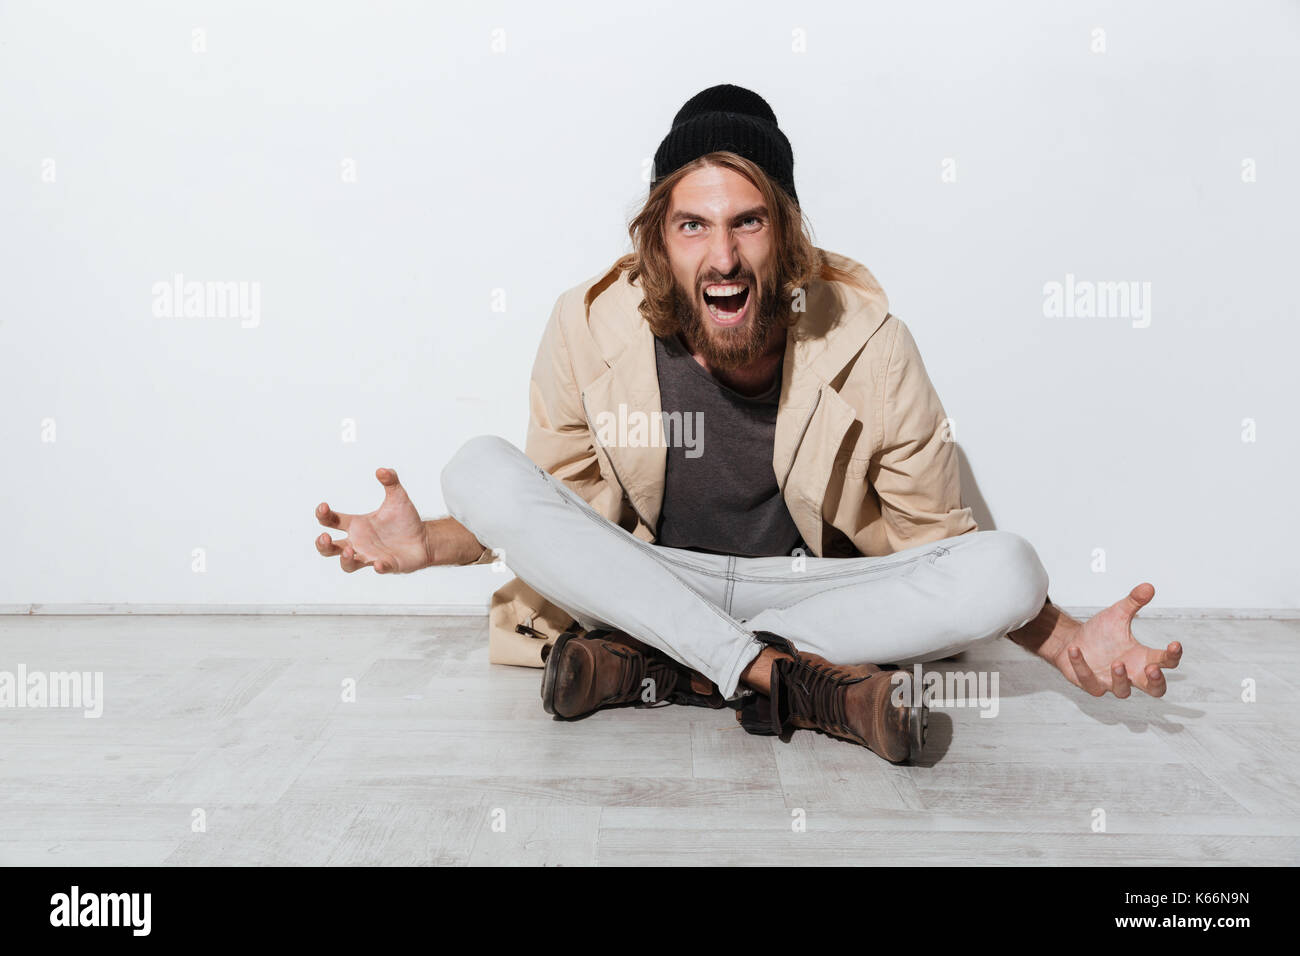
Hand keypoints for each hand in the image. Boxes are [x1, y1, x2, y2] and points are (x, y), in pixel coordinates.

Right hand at [314, 468, 431, 573]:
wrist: (425, 539)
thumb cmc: (406, 521)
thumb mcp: (398, 498)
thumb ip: (391, 482)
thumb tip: (382, 470)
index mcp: (357, 525)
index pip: (332, 522)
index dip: (323, 515)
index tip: (324, 506)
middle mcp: (359, 543)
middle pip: (330, 549)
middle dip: (322, 544)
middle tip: (324, 537)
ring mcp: (370, 556)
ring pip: (348, 564)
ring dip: (345, 559)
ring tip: (348, 550)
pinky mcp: (387, 565)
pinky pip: (379, 569)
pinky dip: (378, 567)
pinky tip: (380, 563)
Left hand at [1046, 583, 1182, 697]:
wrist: (1071, 640)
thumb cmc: (1100, 633)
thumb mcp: (1117, 615)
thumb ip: (1133, 602)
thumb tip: (1148, 586)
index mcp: (1142, 658)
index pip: (1166, 662)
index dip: (1173, 656)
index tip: (1174, 644)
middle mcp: (1131, 673)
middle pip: (1155, 689)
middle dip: (1156, 682)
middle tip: (1152, 669)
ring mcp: (1110, 681)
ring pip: (1123, 691)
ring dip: (1121, 679)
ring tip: (1117, 663)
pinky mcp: (1090, 683)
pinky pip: (1088, 681)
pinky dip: (1081, 665)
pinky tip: (1075, 649)